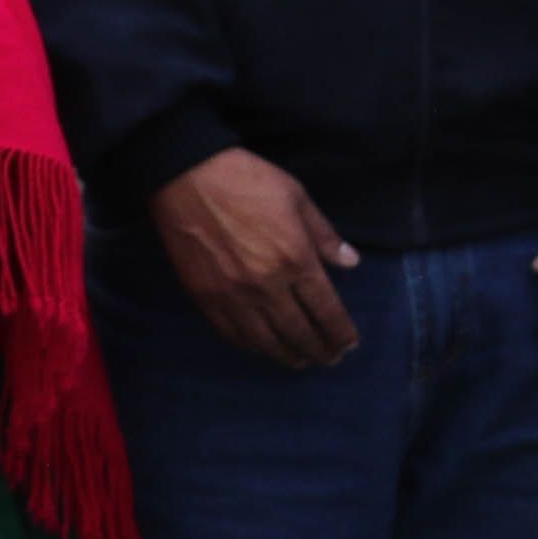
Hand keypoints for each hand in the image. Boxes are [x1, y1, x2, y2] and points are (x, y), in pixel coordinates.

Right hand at [150, 148, 360, 367]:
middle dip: (319, 350)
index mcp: (296, 259)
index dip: (340, 332)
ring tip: (300, 360)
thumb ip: (324, 235)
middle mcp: (268, 286)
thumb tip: (351, 263)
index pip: (326, 309)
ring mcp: (234, 296)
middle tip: (329, 358)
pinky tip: (262, 347)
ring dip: (288, 355)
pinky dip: (252, 346)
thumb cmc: (247, 180)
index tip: (349, 344)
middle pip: (299, 332)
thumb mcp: (298, 198)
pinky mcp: (206, 298)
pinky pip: (233, 333)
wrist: (186, 177)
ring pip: (267, 341)